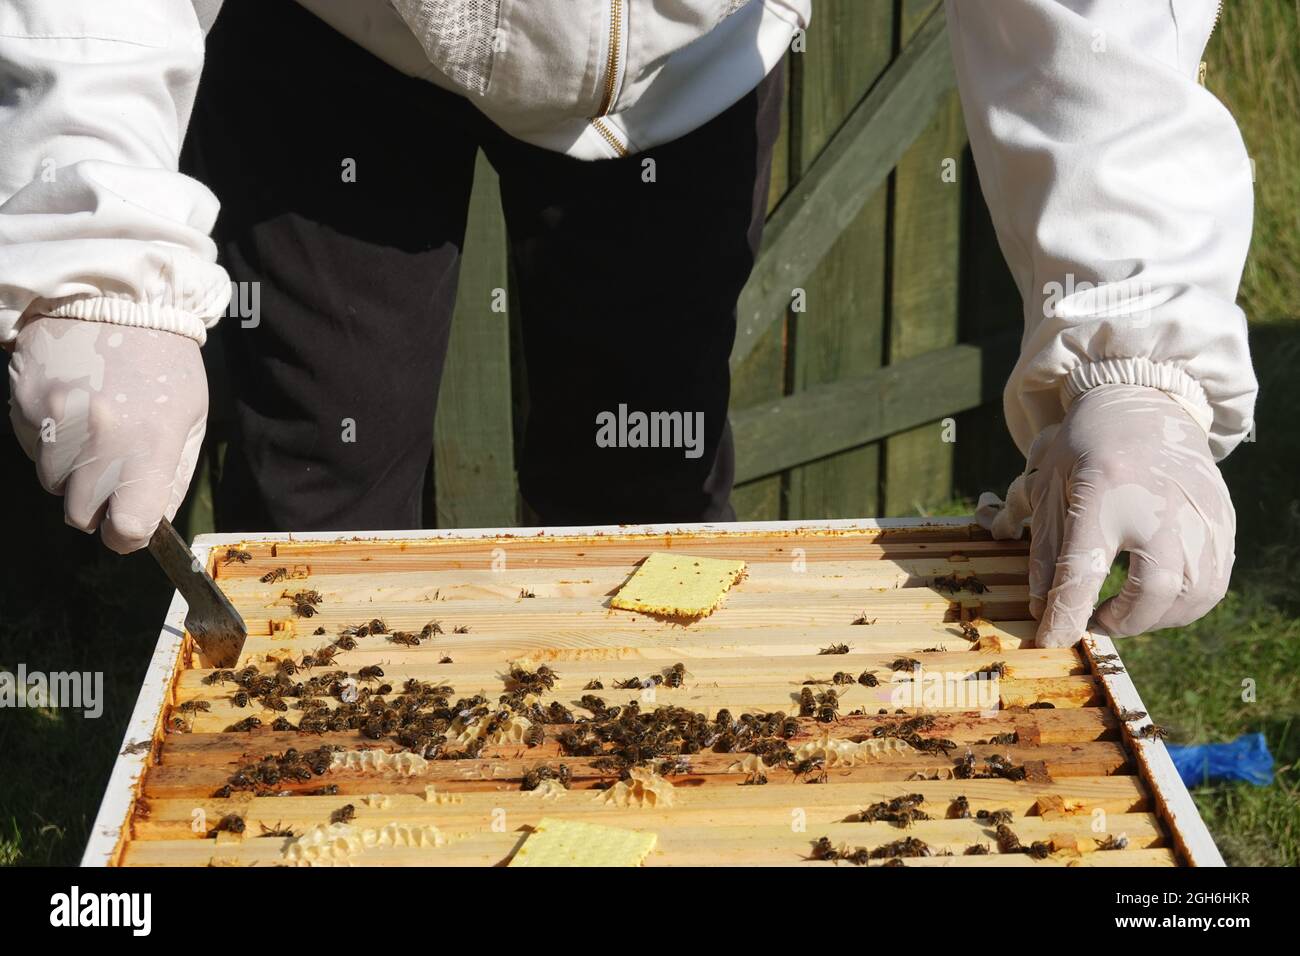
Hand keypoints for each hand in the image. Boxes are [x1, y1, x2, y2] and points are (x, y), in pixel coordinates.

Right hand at [8, 317, 207, 552]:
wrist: (117, 299)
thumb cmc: (165, 363)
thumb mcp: (190, 419)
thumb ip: (172, 478)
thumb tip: (151, 524)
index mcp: (149, 446)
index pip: (128, 527)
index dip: (128, 535)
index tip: (130, 527)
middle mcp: (98, 439)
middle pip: (81, 514)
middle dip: (97, 506)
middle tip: (113, 476)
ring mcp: (54, 421)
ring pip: (52, 483)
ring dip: (71, 472)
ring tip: (95, 432)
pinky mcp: (24, 404)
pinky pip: (32, 449)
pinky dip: (49, 443)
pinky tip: (72, 410)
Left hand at [977, 384, 1234, 647]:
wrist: (1145, 407)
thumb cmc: (1086, 451)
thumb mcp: (1048, 488)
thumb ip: (1044, 551)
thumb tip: (1042, 608)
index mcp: (1104, 493)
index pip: (1084, 569)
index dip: (1066, 613)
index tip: (1051, 639)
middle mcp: (1159, 506)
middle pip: (1154, 591)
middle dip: (1121, 621)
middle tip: (1095, 619)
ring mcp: (1200, 515)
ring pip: (1191, 596)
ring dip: (1153, 617)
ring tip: (1124, 608)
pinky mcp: (1222, 523)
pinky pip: (1213, 583)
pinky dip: (1183, 603)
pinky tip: (1156, 595)